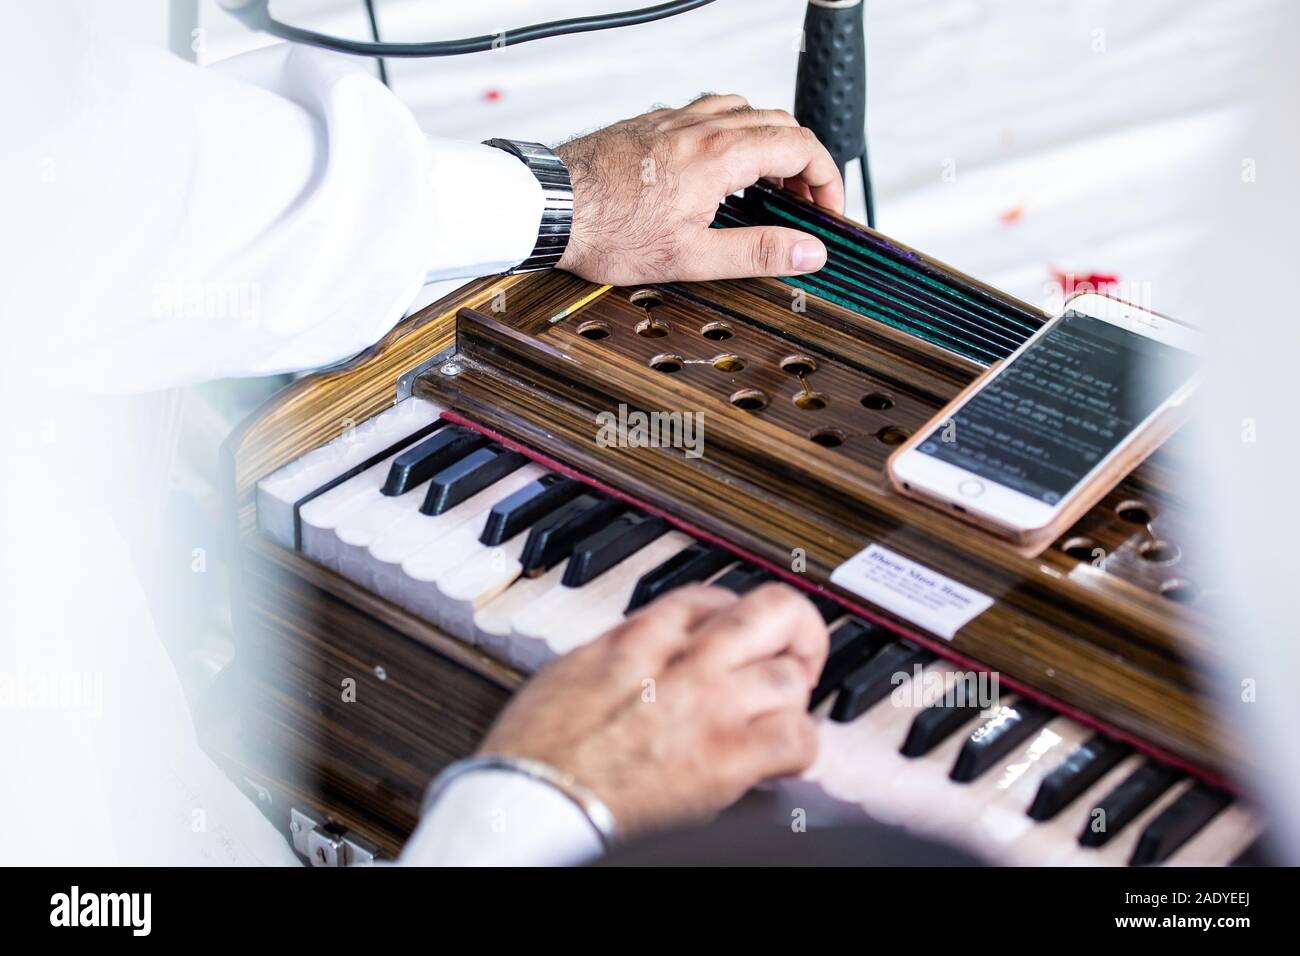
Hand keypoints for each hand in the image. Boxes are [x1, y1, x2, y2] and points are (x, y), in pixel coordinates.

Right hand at [478, 582, 829, 837]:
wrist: (532, 799)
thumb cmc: (534, 749)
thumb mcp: (569, 669)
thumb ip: (618, 652)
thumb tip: (639, 650)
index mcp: (639, 636)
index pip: (709, 596)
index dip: (732, 611)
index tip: (736, 631)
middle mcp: (683, 663)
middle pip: (771, 611)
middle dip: (795, 626)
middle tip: (797, 649)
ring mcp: (711, 708)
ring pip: (791, 676)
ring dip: (790, 696)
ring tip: (777, 713)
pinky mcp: (726, 761)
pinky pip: (795, 739)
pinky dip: (799, 746)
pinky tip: (781, 758)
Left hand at [555, 94, 843, 285]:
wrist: (549, 206)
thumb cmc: (607, 232)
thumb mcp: (692, 257)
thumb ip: (757, 252)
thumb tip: (809, 252)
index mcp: (719, 155)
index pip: (800, 147)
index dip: (826, 179)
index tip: (826, 210)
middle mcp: (700, 126)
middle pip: (778, 123)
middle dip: (803, 161)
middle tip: (803, 202)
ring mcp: (673, 119)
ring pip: (743, 110)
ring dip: (768, 140)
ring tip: (768, 182)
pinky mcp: (651, 123)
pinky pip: (707, 111)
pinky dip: (732, 132)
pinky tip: (718, 166)